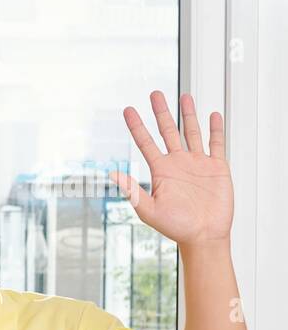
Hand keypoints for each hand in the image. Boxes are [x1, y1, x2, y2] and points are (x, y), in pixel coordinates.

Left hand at [115, 91, 231, 247]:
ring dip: (188, 114)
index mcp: (160, 171)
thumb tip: (112, 174)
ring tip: (184, 96)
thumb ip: (132, 190)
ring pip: (191, 132)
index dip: (136, 126)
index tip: (128, 110)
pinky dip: (215, 129)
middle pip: (168, 131)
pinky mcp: (217, 167)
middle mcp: (177, 163)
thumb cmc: (176, 227)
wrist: (204, 235)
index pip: (145, 142)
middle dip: (161, 112)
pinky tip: (212, 115)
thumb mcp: (149, 209)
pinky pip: (216, 143)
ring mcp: (197, 163)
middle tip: (154, 94)